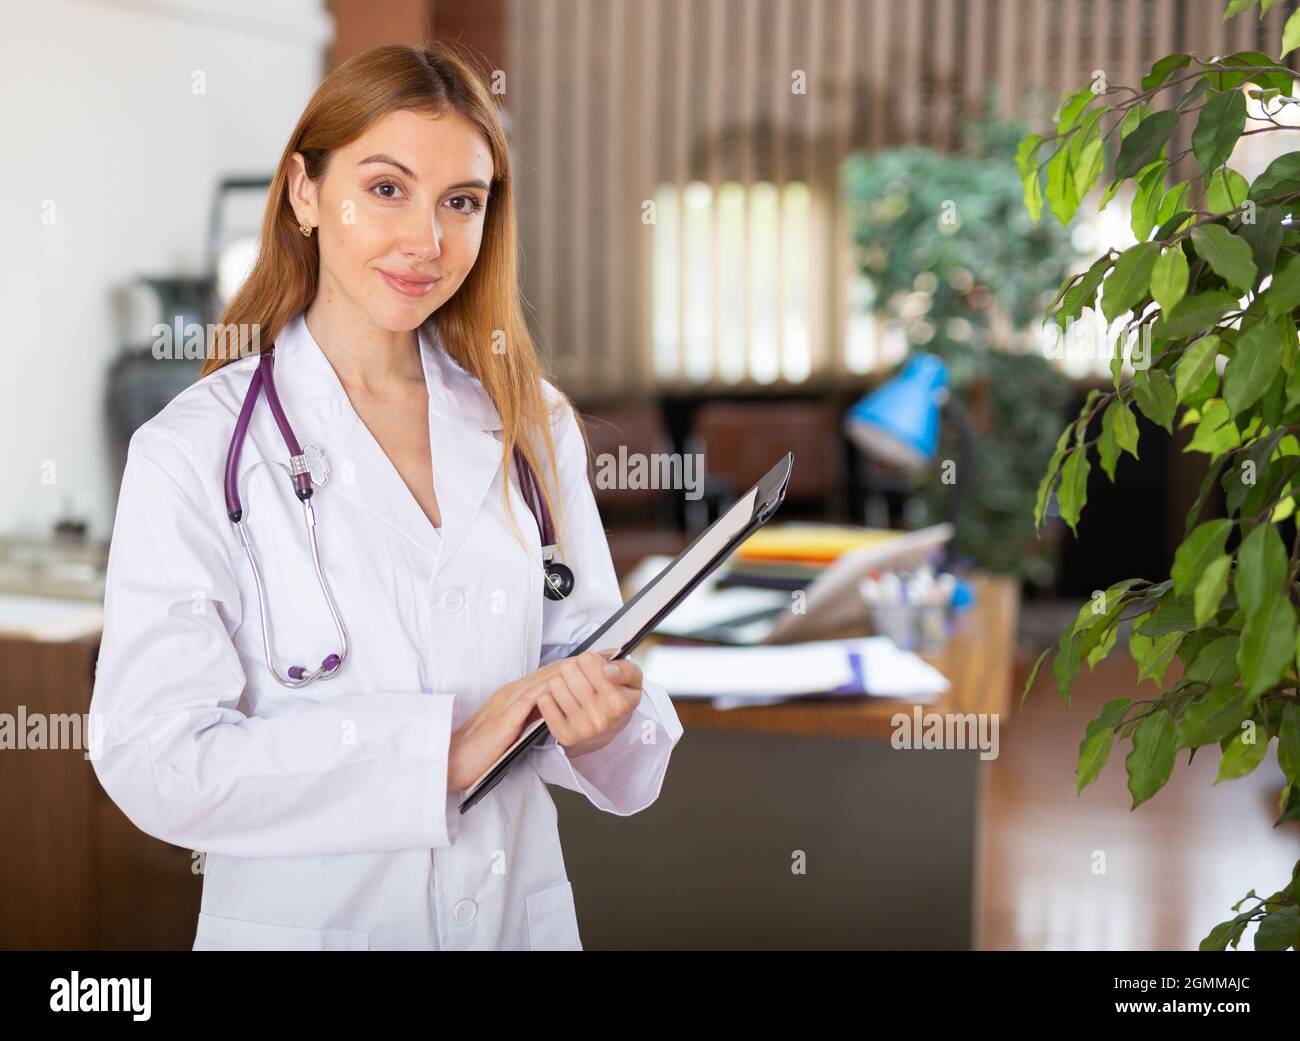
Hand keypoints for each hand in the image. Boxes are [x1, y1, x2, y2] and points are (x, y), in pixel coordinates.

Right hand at [446, 650, 642, 791]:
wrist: (454, 759)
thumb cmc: (481, 751)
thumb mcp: (511, 731)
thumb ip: (529, 720)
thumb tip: (552, 717)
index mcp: (515, 696)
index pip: (550, 675)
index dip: (574, 668)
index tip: (597, 663)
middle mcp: (513, 693)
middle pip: (552, 671)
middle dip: (580, 664)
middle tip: (605, 658)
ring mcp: (509, 701)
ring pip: (546, 679)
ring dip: (573, 672)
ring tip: (595, 668)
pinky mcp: (507, 715)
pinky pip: (534, 696)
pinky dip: (555, 689)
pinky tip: (572, 687)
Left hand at [533, 649, 642, 758]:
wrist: (610, 727)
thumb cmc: (617, 697)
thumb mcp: (632, 679)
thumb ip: (626, 669)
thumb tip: (608, 670)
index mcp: (619, 702)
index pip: (588, 659)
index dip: (590, 660)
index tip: (596, 669)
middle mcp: (602, 718)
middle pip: (569, 669)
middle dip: (574, 669)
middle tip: (582, 679)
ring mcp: (582, 728)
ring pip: (555, 684)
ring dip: (561, 682)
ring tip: (572, 690)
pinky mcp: (565, 735)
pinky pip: (544, 702)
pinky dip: (549, 697)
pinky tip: (561, 701)